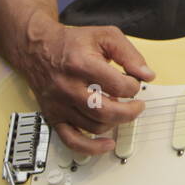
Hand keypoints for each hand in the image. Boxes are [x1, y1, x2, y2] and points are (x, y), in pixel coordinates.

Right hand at [17, 11, 155, 155]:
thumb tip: (146, 74)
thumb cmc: (71, 42)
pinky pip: (71, 140)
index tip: (135, 82)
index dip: (134, 86)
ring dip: (115, 122)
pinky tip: (106, 143)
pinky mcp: (53, 116)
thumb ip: (129, 54)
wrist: (37, 48)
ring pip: (94, 126)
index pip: (119, 86)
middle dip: (130, 111)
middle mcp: (69, 87)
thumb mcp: (105, 36)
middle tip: (138, 105)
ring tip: (120, 110)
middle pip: (107, 111)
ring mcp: (60, 104)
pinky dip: (91, 148)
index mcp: (82, 64)